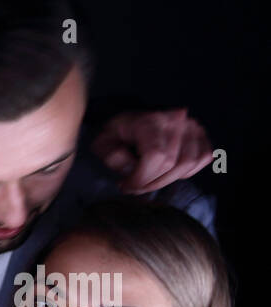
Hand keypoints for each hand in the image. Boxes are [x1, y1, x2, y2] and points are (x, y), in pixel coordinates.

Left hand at [91, 108, 213, 194]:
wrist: (133, 119)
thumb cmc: (118, 133)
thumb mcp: (103, 143)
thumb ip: (110, 155)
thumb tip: (131, 166)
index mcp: (149, 121)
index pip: (156, 156)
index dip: (142, 178)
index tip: (126, 186)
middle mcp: (175, 120)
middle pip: (171, 164)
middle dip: (150, 183)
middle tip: (134, 187)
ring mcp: (192, 126)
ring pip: (188, 164)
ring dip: (166, 181)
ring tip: (148, 181)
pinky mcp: (201, 134)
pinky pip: (202, 159)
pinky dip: (186, 172)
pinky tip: (168, 173)